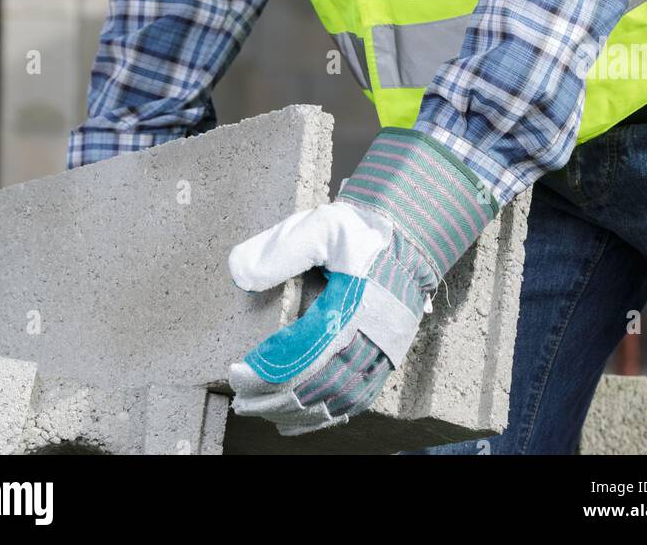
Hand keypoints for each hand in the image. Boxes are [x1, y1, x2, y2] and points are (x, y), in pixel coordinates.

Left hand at [227, 198, 433, 435]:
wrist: (408, 238)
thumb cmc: (358, 231)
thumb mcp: (319, 226)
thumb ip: (280, 249)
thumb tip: (238, 275)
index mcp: (353, 304)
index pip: (304, 350)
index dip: (269, 368)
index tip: (237, 373)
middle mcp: (371, 335)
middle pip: (319, 384)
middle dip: (275, 398)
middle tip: (240, 401)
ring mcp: (382, 351)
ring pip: (337, 399)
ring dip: (297, 412)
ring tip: (262, 412)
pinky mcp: (386, 359)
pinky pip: (358, 399)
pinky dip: (327, 416)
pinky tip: (301, 419)